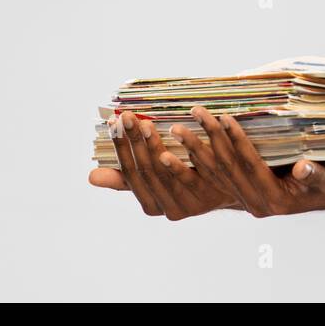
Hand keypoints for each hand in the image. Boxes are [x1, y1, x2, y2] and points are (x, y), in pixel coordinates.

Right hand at [87, 111, 237, 219]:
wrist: (234, 193)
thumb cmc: (187, 182)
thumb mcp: (157, 183)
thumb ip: (127, 179)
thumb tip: (91, 177)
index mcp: (152, 206)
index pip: (130, 175)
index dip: (121, 150)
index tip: (113, 125)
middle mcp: (169, 208)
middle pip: (147, 171)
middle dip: (134, 143)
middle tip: (126, 117)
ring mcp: (191, 200)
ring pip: (167, 170)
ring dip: (154, 145)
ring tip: (146, 123)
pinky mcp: (212, 190)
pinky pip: (195, 167)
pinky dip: (185, 146)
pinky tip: (177, 131)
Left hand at [183, 105, 324, 216]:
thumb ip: (316, 174)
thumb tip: (303, 167)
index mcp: (278, 199)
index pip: (251, 165)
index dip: (237, 140)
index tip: (224, 117)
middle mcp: (258, 204)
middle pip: (227, 169)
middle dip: (209, 139)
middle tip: (195, 113)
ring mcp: (247, 201)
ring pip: (215, 174)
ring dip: (196, 150)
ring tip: (179, 126)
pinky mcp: (241, 194)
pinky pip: (215, 177)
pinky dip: (198, 160)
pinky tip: (183, 143)